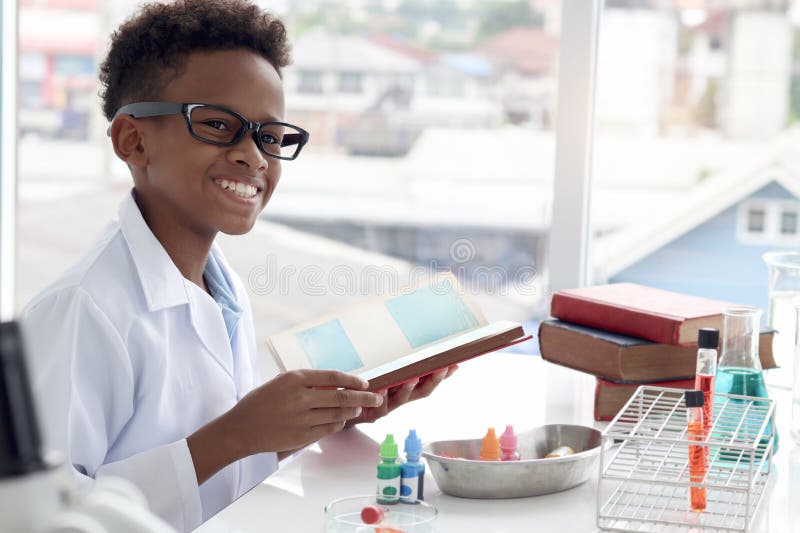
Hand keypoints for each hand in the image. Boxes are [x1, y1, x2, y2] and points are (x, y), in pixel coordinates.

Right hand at [188, 369, 382, 483]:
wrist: (241, 428)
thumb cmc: (261, 402)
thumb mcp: (281, 382)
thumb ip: (307, 382)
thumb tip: (337, 383)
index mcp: (295, 378)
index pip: (333, 377)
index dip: (352, 380)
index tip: (364, 383)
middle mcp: (301, 397)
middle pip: (341, 397)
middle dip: (363, 397)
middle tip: (376, 398)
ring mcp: (302, 418)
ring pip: (338, 414)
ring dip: (352, 411)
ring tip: (359, 408)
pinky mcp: (302, 436)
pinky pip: (329, 428)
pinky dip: (338, 423)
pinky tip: (341, 419)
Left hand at [345, 365, 457, 425]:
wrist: (340, 409)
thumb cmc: (361, 389)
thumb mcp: (379, 374)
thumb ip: (391, 365)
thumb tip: (406, 344)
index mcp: (403, 390)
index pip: (428, 382)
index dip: (442, 376)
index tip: (455, 364)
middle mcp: (398, 400)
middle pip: (422, 392)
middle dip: (433, 380)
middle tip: (442, 368)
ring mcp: (386, 407)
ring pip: (402, 400)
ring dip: (408, 388)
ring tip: (413, 377)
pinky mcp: (371, 413)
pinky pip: (379, 406)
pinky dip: (382, 396)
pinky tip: (383, 389)